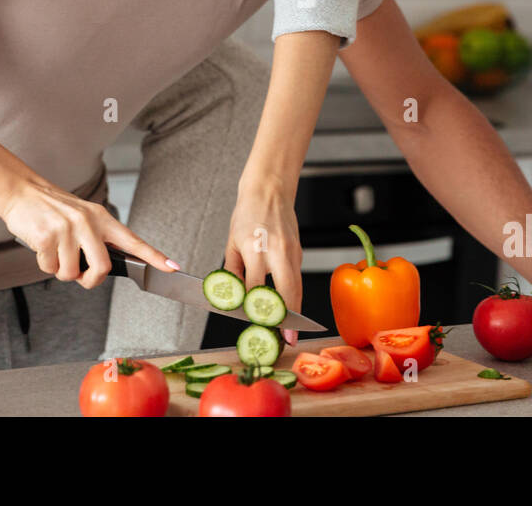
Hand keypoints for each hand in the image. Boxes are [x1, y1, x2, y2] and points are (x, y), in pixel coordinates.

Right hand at [0, 179, 178, 286]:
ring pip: (71, 273)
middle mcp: (88, 222)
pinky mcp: (47, 236)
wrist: (23, 192)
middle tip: (80, 275)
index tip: (172, 267)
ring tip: (55, 251)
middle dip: (90, 280)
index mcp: (102, 218)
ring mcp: (68, 229)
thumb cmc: (53, 209)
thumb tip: (103, 269)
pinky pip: (50, 268)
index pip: (134, 241)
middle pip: (102, 268)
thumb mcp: (83, 216)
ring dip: (61, 271)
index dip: (154, 256)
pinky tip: (42, 247)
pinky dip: (45, 264)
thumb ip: (98, 238)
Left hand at [224, 172, 302, 345]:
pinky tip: (291, 311)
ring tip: (292, 333)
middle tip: (287, 340)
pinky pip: (298, 280)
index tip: (253, 325)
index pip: (255, 287)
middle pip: (286, 291)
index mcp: (255, 248)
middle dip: (286, 318)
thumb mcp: (232, 242)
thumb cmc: (247, 213)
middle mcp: (277, 251)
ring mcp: (292, 252)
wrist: (270, 191)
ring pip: (296, 288)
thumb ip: (232, 271)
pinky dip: (296, 297)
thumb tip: (232, 297)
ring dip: (295, 312)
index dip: (253, 309)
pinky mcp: (299, 253)